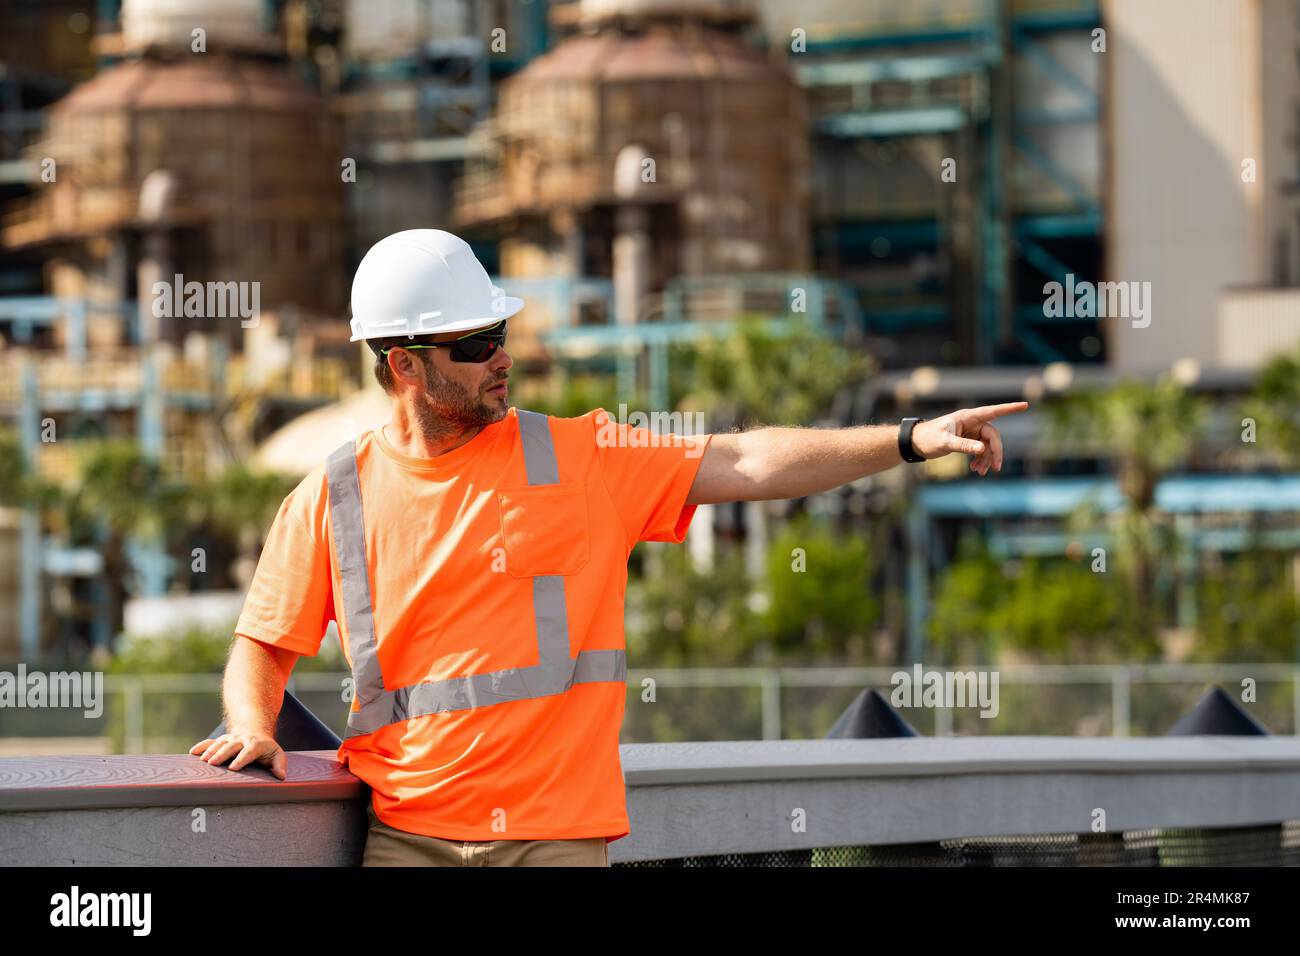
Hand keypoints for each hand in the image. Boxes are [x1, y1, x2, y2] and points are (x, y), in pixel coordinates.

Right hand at [189, 730, 286, 779]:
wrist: (256, 730)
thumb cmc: (266, 748)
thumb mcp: (276, 754)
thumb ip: (279, 765)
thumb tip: (281, 776)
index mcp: (256, 744)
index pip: (249, 751)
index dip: (241, 759)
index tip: (233, 767)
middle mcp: (242, 739)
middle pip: (231, 746)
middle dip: (222, 754)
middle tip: (213, 763)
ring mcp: (230, 739)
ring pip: (219, 743)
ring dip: (211, 751)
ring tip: (203, 761)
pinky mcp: (222, 740)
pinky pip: (210, 742)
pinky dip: (201, 746)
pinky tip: (192, 752)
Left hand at [911, 402, 1028, 474]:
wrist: (916, 443)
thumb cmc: (928, 438)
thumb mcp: (945, 443)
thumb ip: (963, 445)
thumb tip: (982, 449)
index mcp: (968, 417)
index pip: (993, 412)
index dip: (1009, 409)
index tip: (1025, 405)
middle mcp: (972, 422)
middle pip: (992, 436)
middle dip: (996, 452)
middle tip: (996, 468)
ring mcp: (971, 431)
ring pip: (987, 445)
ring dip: (987, 459)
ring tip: (980, 472)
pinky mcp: (967, 440)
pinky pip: (980, 449)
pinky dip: (980, 459)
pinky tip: (977, 469)